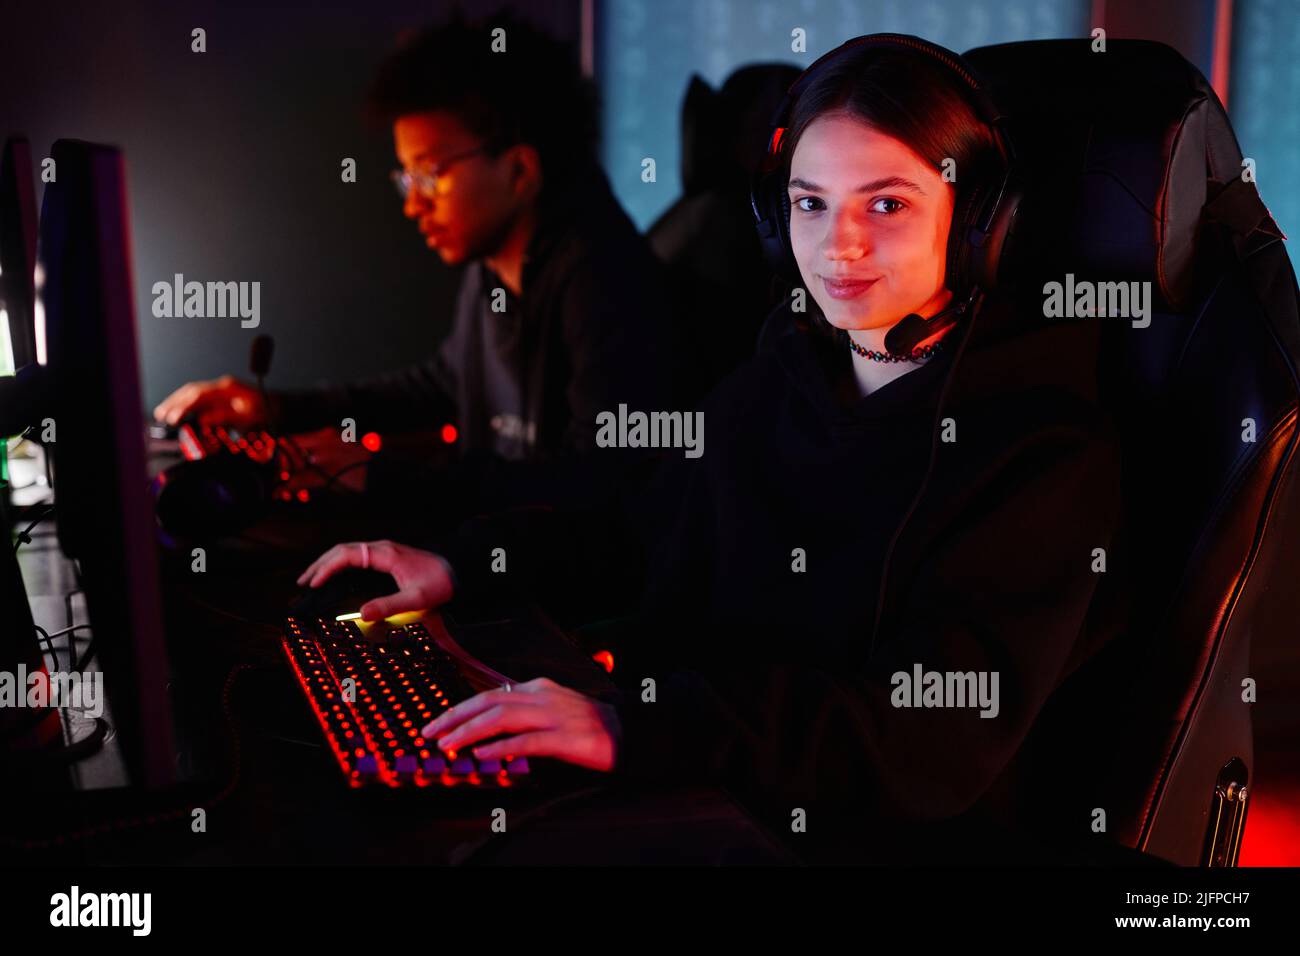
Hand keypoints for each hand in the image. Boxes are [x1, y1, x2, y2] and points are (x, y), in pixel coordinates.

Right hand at [153, 375, 266, 427]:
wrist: (281, 408)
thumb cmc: (268, 412)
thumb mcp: (249, 418)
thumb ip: (225, 417)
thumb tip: (204, 420)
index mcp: (228, 388)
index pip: (199, 395)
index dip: (184, 406)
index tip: (173, 417)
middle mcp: (222, 387)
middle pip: (192, 391)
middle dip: (174, 402)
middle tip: (160, 415)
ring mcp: (222, 391)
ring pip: (194, 394)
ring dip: (178, 402)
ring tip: (163, 413)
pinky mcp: (222, 398)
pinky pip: (200, 399)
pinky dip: (188, 405)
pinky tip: (179, 412)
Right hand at [296, 540, 454, 620]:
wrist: (459, 568)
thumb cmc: (441, 581)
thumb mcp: (416, 598)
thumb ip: (390, 605)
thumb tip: (362, 613)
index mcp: (385, 554)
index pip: (347, 555)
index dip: (327, 568)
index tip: (313, 583)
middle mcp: (382, 548)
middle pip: (342, 550)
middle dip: (320, 565)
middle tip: (303, 582)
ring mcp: (384, 551)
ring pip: (348, 551)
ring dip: (329, 562)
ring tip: (312, 579)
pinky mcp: (387, 556)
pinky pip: (357, 555)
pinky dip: (341, 564)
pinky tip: (336, 575)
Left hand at [422, 677, 619, 772]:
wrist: (627, 731)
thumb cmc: (588, 724)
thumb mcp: (553, 708)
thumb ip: (525, 712)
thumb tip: (490, 727)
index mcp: (537, 687)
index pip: (489, 695)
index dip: (460, 710)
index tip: (438, 723)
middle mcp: (542, 696)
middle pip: (488, 702)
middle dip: (455, 718)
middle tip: (430, 734)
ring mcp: (553, 716)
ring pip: (502, 718)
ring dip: (470, 732)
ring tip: (449, 745)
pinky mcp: (564, 738)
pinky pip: (526, 741)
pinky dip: (501, 747)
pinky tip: (483, 754)